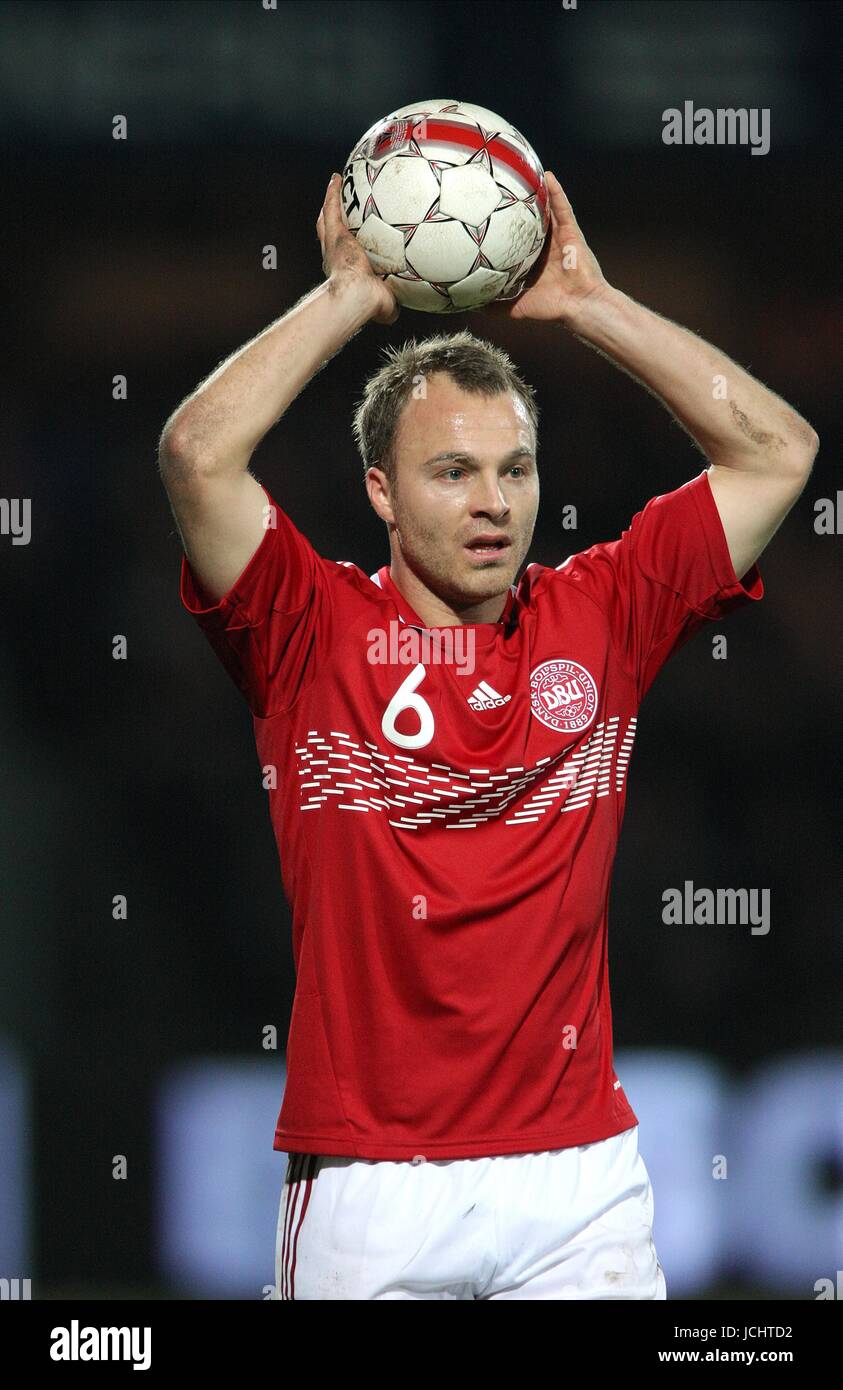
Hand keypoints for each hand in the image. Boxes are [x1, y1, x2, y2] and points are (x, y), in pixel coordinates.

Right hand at [316, 173, 399, 325]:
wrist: (356, 296)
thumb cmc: (369, 306)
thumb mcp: (387, 306)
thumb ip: (394, 301)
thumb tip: (403, 306)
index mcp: (350, 270)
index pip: (348, 254)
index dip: (349, 246)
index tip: (355, 240)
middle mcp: (338, 255)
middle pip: (333, 232)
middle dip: (336, 220)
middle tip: (340, 206)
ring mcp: (334, 243)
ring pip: (330, 219)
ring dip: (331, 203)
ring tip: (336, 185)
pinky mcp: (334, 234)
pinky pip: (332, 209)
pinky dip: (332, 193)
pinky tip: (337, 179)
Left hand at [482, 171, 609, 324]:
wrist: (578, 305)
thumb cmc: (551, 308)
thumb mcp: (515, 307)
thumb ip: (495, 305)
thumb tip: (469, 305)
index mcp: (533, 261)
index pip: (514, 241)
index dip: (502, 230)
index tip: (483, 218)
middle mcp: (545, 247)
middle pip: (528, 221)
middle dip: (516, 207)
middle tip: (498, 189)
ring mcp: (559, 237)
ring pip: (545, 210)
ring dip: (536, 192)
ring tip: (521, 173)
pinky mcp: (571, 231)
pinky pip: (563, 206)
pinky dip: (556, 190)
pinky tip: (546, 175)